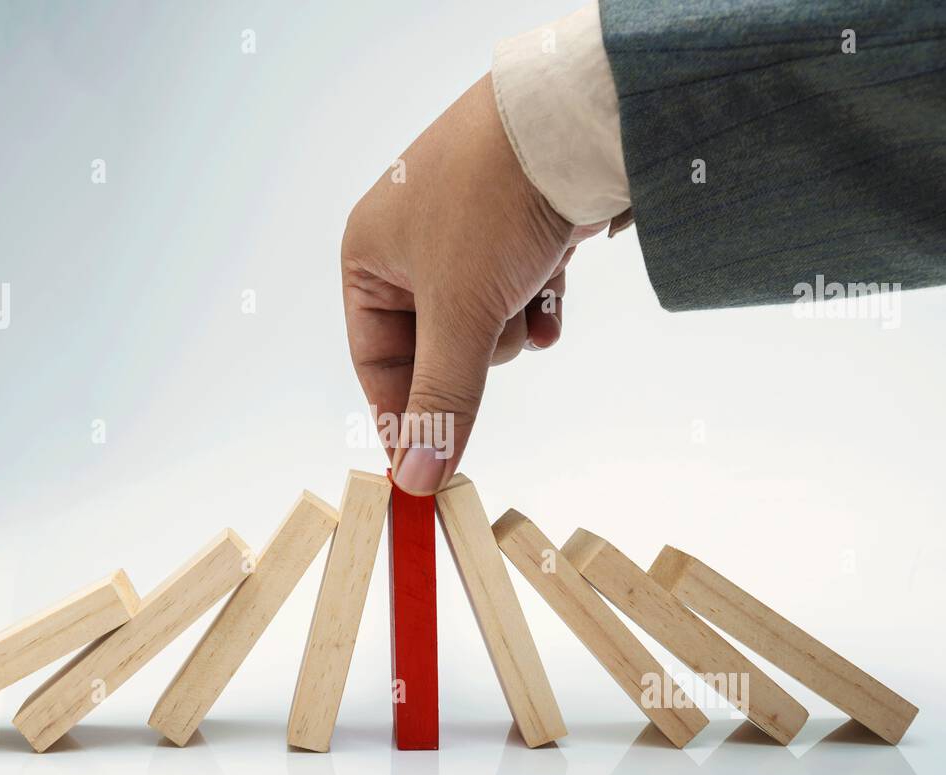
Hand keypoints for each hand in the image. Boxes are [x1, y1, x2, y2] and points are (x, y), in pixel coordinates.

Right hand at [342, 73, 606, 494]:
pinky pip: (519, 297)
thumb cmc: (493, 202)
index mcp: (371, 256)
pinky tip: (554, 289)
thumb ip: (440, 403)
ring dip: (512, 322)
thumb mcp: (460, 313)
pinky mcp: (515, 230)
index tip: (428, 468)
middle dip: (476, 349)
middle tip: (496, 326)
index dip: (402, 416)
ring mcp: (466, 237)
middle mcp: (411, 246)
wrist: (575, 121)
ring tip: (529, 285)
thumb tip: (417, 481)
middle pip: (437, 349)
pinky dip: (538, 303)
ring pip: (484, 327)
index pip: (376, 361)